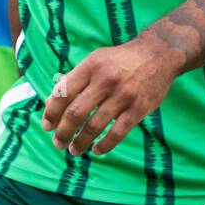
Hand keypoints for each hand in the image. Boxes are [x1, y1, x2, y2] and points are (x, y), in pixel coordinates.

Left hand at [41, 34, 182, 155]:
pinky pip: (117, 133)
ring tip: (74, 149)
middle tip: (58, 143)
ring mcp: (123, 95)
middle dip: (63, 132)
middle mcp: (105, 80)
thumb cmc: (120, 60)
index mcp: (91, 66)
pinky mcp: (138, 108)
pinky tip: (96, 150)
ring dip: (81, 142)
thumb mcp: (95, 61)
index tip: (47, 126)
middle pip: (76, 112)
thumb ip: (73, 81)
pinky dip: (104, 145)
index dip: (52, 112)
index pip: (64, 93)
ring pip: (94, 126)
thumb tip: (49, 104)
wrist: (158, 54)